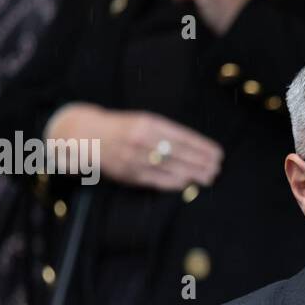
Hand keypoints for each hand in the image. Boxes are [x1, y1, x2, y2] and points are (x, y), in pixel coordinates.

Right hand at [47, 103, 222, 191]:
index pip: (183, 137)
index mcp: (149, 122)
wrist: (87, 135)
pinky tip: (187, 184)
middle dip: (201, 162)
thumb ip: (166, 133)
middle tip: (217, 168)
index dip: (202, 147)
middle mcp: (143, 139)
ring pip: (171, 168)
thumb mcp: (143, 121)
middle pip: (180, 153)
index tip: (217, 153)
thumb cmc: (122, 128)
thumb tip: (195, 147)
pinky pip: (156, 180)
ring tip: (208, 177)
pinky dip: (174, 182)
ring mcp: (135, 157)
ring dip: (193, 174)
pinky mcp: (129, 173)